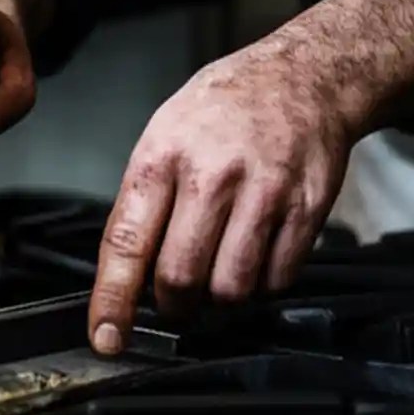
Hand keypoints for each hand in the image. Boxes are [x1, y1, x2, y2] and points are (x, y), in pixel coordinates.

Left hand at [88, 38, 352, 354]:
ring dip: (219, 300)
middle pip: (181, 277)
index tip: (106, 337)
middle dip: (172, 306)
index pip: (127, 243)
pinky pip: (278, 279)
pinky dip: (261, 286)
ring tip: (217, 275)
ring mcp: (263, 193)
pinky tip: (254, 258)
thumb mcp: (161, 138)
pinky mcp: (307, 208)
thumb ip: (143, 203)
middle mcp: (211, 176)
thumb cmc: (220, 111)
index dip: (113, 299)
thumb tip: (125, 274)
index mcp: (160, 158)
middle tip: (174, 302)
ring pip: (231, 288)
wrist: (301, 76)